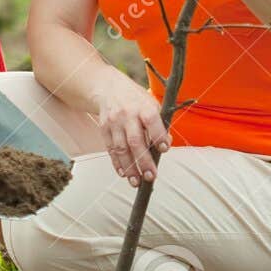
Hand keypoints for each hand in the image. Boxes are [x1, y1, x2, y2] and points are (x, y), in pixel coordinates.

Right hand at [92, 71, 169, 185]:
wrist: (108, 88)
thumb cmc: (135, 99)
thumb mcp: (151, 103)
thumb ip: (160, 123)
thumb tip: (167, 143)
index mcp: (143, 106)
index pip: (152, 122)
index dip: (159, 136)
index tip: (164, 149)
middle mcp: (127, 115)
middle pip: (135, 141)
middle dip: (143, 162)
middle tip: (151, 177)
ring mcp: (114, 123)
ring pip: (121, 149)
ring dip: (130, 168)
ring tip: (137, 182)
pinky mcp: (104, 129)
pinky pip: (110, 149)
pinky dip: (117, 163)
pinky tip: (124, 174)